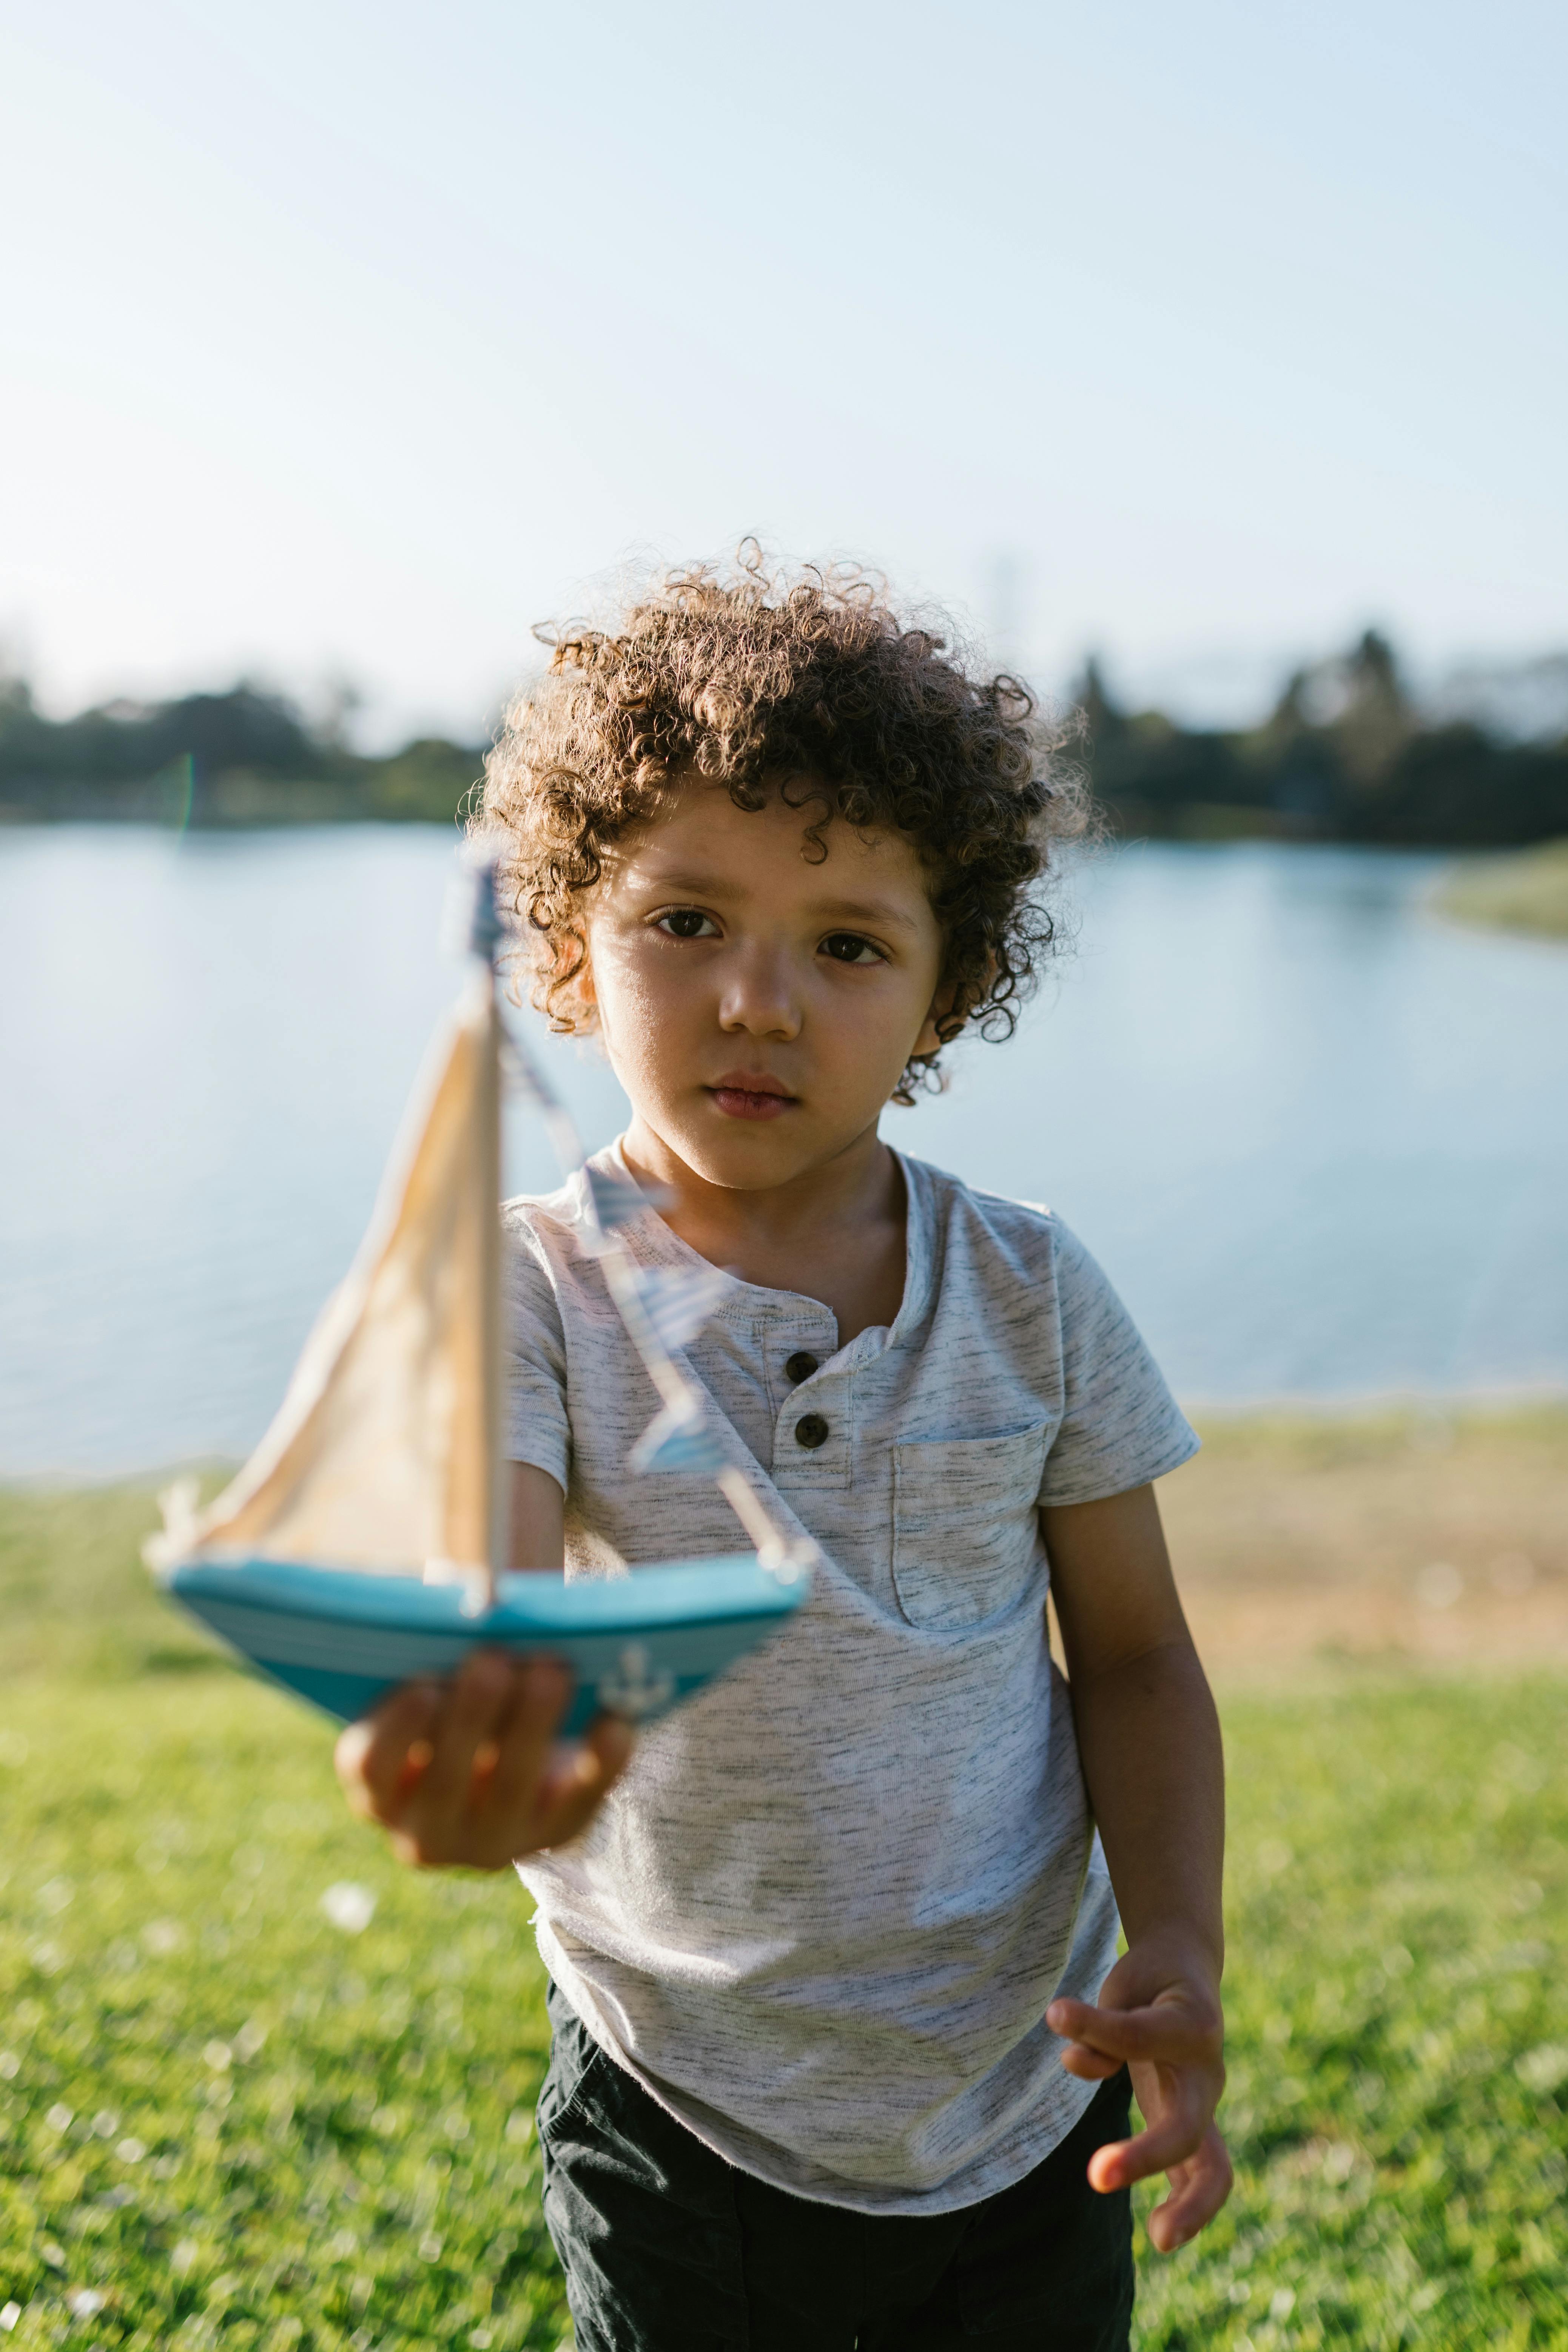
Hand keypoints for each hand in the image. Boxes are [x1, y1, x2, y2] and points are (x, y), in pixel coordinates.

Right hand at [334, 1650, 632, 1868]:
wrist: (502, 1760)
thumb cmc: (452, 1700)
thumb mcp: (430, 1680)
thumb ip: (431, 1649)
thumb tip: (463, 1591)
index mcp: (378, 1788)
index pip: (371, 1768)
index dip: (395, 1730)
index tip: (425, 1684)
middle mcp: (424, 1831)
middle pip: (445, 1780)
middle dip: (472, 1716)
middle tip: (494, 1659)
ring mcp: (489, 1842)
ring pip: (509, 1789)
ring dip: (532, 1726)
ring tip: (551, 1669)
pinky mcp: (551, 1836)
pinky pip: (579, 1804)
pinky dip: (600, 1762)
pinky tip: (617, 1719)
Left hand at [1047, 1934, 1231, 2251]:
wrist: (1188, 1974)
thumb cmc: (1148, 1982)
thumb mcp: (1124, 1987)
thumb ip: (1101, 2026)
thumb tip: (1075, 2063)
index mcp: (1191, 2024)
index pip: (1140, 2037)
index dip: (1097, 2027)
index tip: (1055, 2012)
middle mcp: (1206, 2071)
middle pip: (1188, 2126)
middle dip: (1147, 2154)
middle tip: (1096, 2177)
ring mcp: (1204, 2106)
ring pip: (1215, 2166)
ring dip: (1191, 2205)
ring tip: (1160, 2239)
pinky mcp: (1194, 2127)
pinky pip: (1202, 2175)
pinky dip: (1187, 2204)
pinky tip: (1162, 2233)